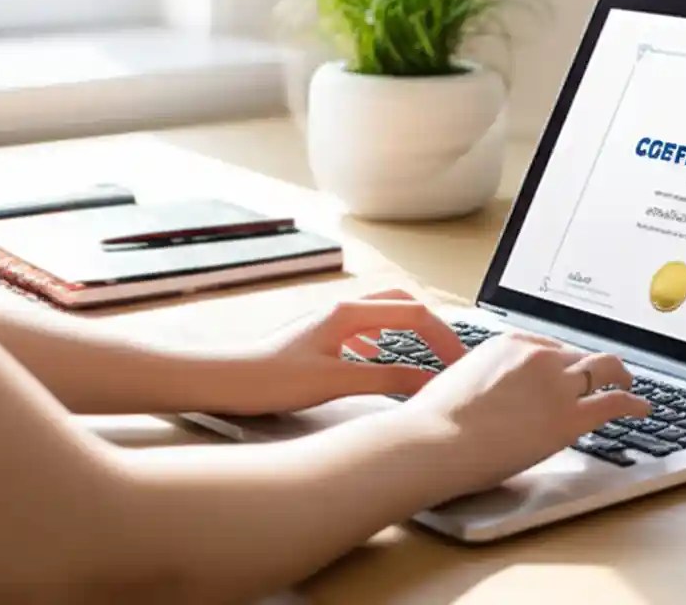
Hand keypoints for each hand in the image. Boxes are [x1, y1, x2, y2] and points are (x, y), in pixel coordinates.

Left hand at [221, 290, 465, 414]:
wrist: (225, 380)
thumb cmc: (271, 379)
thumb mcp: (336, 381)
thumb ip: (385, 379)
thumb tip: (427, 381)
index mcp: (349, 314)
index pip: (415, 313)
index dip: (444, 337)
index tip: (460, 364)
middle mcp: (340, 310)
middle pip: (402, 302)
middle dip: (431, 324)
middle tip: (449, 352)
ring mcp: (328, 322)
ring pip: (382, 315)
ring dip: (408, 329)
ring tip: (424, 355)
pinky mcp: (318, 337)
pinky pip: (363, 329)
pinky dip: (383, 341)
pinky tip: (377, 360)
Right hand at [402, 332, 650, 492]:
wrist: (434, 441)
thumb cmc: (434, 421)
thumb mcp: (457, 380)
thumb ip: (483, 378)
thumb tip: (487, 393)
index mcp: (508, 344)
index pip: (548, 345)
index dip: (563, 360)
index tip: (568, 369)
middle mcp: (538, 357)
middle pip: (578, 355)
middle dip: (592, 365)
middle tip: (605, 373)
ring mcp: (556, 385)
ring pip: (604, 369)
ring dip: (620, 374)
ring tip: (629, 383)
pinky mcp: (569, 417)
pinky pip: (614, 401)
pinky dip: (632, 401)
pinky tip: (641, 407)